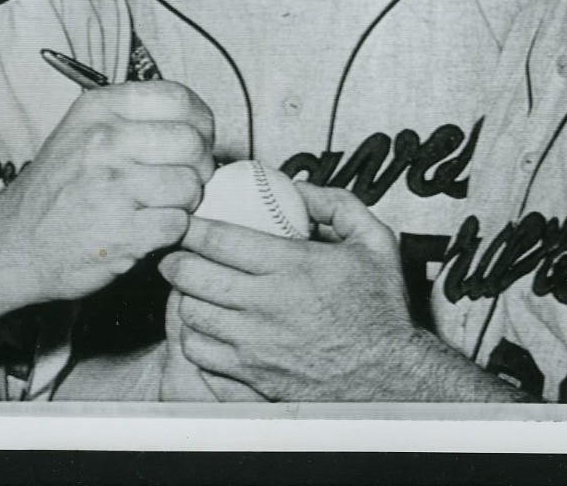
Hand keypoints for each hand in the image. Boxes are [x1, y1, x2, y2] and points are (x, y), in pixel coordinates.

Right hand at [0, 80, 214, 304]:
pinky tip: (144, 229)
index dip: (199, 122)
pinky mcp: (121, 232)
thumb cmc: (59, 188)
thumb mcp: (85, 130)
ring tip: (154, 206)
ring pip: (190, 186)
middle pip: (193, 143)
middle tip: (178, 180)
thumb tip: (199, 123)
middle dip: (196, 166)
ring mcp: (112, 186)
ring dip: (182, 203)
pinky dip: (169, 232)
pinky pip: (177, 225)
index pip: (179, 98)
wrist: (13, 244)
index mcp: (99, 108)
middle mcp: (105, 141)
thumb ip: (136, 118)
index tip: (195, 139)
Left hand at [158, 182, 415, 401]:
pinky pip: (201, 356)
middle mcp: (267, 307)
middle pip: (194, 276)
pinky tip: (204, 327)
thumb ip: (335, 204)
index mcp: (292, 267)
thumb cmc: (381, 309)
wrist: (392, 379)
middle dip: (175, 259)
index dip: (192, 226)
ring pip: (192, 316)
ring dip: (184, 298)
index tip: (187, 221)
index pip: (219, 239)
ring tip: (189, 288)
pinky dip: (194, 337)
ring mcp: (256, 346)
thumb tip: (295, 186)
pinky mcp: (252, 378)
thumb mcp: (373, 240)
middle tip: (174, 253)